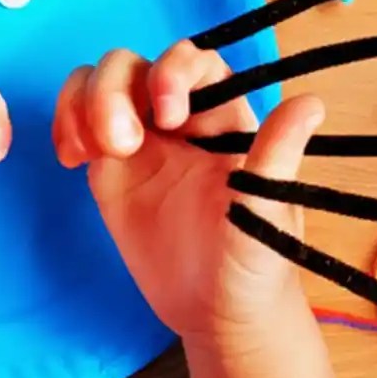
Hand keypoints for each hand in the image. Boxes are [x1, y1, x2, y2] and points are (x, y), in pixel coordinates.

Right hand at [52, 41, 325, 341]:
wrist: (218, 313)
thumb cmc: (255, 263)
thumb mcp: (267, 214)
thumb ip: (277, 157)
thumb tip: (310, 104)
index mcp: (222, 119)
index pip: (193, 64)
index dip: (173, 72)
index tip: (168, 115)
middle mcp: (178, 118)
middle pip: (132, 66)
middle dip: (113, 92)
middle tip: (120, 146)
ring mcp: (140, 140)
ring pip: (99, 85)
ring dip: (84, 103)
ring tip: (89, 153)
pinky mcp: (109, 167)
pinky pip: (79, 121)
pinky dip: (66, 124)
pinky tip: (73, 158)